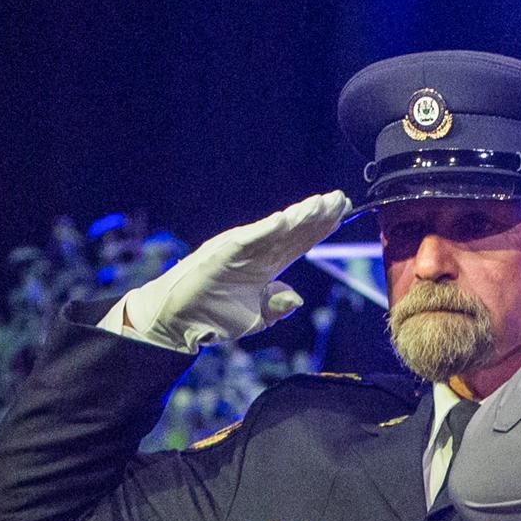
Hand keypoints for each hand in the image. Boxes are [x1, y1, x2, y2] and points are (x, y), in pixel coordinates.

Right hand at [121, 190, 350, 350]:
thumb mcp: (255, 317)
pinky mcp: (221, 254)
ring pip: (275, 231)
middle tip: (340, 198)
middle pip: (293, 231)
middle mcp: (255, 253)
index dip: (321, 228)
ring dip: (298, 217)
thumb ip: (276, 306)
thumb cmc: (213, 316)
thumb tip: (296, 298)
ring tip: (321, 203)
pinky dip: (267, 230)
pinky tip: (286, 219)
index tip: (342, 212)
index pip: (299, 242)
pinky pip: (248, 240)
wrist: (178, 322)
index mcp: (265, 266)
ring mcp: (239, 251)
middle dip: (318, 215)